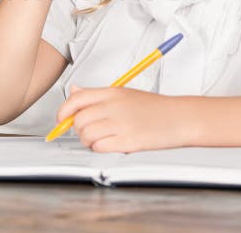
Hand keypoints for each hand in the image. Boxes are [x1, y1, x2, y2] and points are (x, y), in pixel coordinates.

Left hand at [56, 85, 191, 152]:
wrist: (180, 118)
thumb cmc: (153, 107)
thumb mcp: (124, 93)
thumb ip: (96, 94)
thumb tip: (74, 91)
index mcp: (111, 92)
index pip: (75, 99)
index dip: (63, 112)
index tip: (61, 120)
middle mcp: (113, 106)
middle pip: (78, 120)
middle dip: (79, 130)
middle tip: (89, 133)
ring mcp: (120, 123)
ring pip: (86, 135)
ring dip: (89, 141)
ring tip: (102, 140)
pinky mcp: (128, 140)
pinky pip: (99, 147)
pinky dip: (101, 149)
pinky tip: (112, 145)